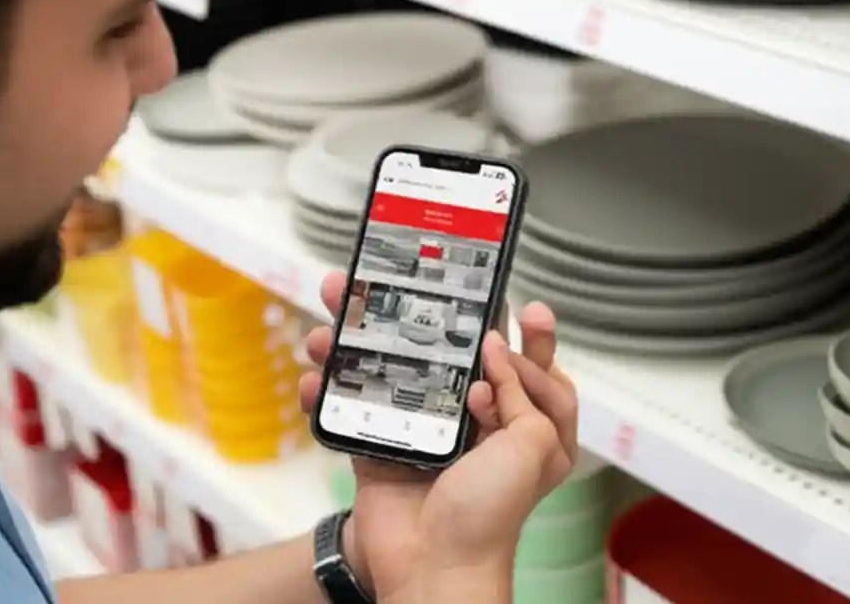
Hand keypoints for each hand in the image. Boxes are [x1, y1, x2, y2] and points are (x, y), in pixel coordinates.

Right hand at [299, 272, 578, 600]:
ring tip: (337, 313)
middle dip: (422, 317)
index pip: (529, 371)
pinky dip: (328, 392)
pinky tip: (316, 375)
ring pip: (390, 373)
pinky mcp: (379, 447)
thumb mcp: (532, 447)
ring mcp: (421, 432)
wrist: (434, 567)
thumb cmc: (491, 517)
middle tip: (407, 282)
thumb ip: (523, 392)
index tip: (526, 310)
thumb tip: (492, 352)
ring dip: (358, 342)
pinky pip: (350, 410)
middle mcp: (471, 424)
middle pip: (449, 357)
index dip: (530, 340)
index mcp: (517, 425)